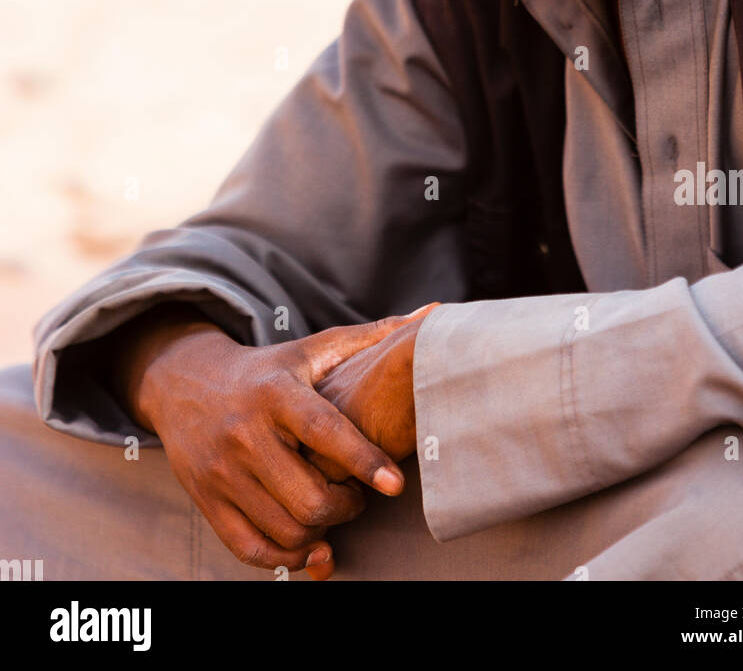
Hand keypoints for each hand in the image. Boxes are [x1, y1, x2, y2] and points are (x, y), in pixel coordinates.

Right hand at [111, 305, 420, 578]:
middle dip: (346, 505)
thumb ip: (371, 337)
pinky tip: (308, 539)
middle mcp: (245, 434)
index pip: (324, 431)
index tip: (395, 485)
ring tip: (334, 509)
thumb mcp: (311, 349)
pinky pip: (251, 549)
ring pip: (285, 528)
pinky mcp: (206, 501)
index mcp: (275, 393)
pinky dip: (287, 555)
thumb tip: (433, 312)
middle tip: (357, 494)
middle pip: (307, 497)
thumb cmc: (266, 369)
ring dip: (323, 531)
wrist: (184, 383)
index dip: (363, 460)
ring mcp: (222, 472)